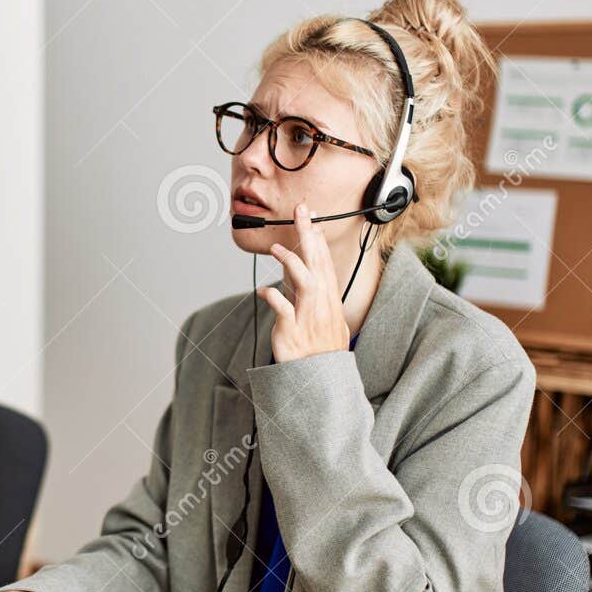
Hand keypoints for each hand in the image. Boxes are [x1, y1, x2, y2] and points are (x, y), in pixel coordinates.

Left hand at [260, 203, 350, 361]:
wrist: (321, 379)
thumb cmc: (322, 350)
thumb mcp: (326, 319)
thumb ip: (316, 296)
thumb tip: (308, 277)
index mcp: (328, 298)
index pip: (324, 261)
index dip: (317, 237)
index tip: (310, 215)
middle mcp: (321, 304)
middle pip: (316, 262)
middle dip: (309, 234)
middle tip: (300, 211)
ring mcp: (308, 316)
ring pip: (304, 281)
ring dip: (291, 262)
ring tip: (275, 249)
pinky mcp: (292, 330)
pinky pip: (283, 309)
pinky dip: (273, 297)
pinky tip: (263, 290)